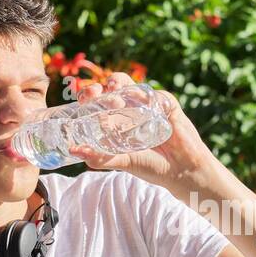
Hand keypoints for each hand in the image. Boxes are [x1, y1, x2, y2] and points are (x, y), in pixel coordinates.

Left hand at [70, 71, 221, 192]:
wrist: (181, 171)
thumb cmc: (152, 165)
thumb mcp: (123, 162)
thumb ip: (100, 157)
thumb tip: (74, 151)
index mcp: (118, 118)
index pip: (99, 99)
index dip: (89, 95)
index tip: (84, 99)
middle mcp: (132, 108)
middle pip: (114, 87)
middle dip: (103, 87)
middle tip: (97, 94)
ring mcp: (150, 105)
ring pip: (134, 86)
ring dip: (123, 87)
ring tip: (117, 98)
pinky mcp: (168, 105)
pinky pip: (158, 96)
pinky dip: (151, 98)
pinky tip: (147, 104)